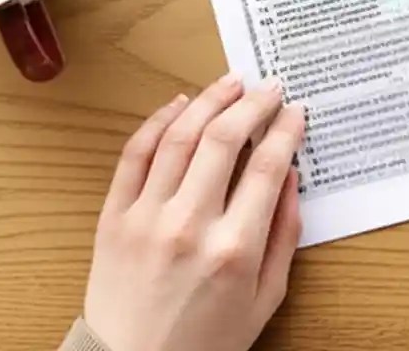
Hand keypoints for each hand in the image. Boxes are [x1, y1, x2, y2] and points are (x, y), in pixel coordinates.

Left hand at [82, 74, 304, 350]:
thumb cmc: (204, 341)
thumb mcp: (265, 298)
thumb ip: (283, 235)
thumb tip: (290, 177)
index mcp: (234, 249)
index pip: (267, 166)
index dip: (286, 130)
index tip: (295, 112)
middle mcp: (189, 225)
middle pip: (225, 139)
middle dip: (252, 104)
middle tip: (268, 87)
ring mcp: (146, 217)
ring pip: (179, 136)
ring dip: (208, 100)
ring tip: (229, 83)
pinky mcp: (113, 217)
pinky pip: (135, 155)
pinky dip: (158, 121)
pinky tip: (179, 105)